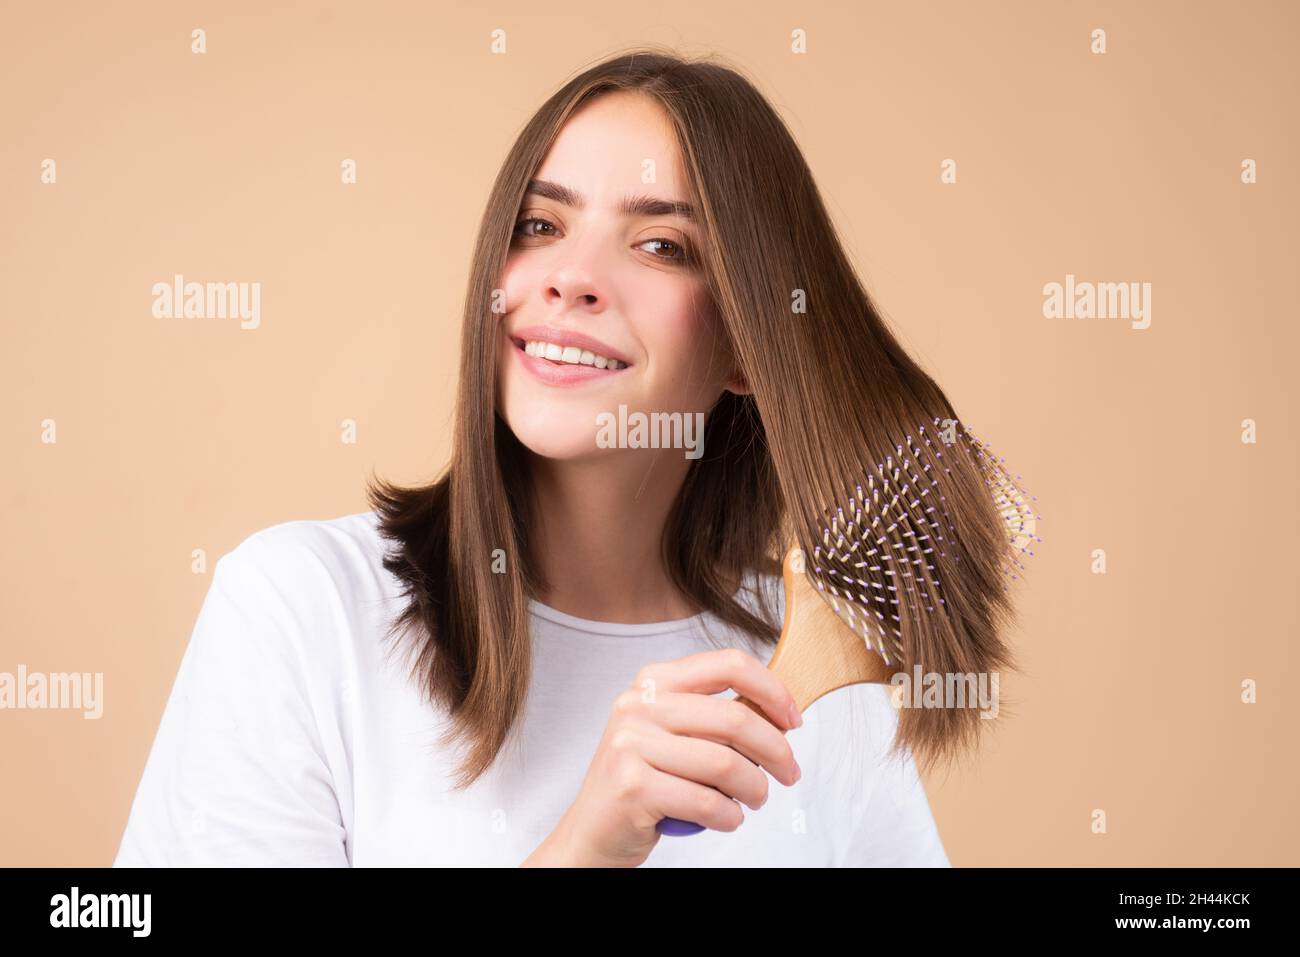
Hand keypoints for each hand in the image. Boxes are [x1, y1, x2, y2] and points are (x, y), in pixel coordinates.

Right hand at [521, 647, 801, 866]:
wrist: (592, 831)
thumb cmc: (644, 781)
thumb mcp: (674, 734)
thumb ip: (716, 716)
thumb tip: (780, 712)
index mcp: (652, 681)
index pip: (728, 664)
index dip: (772, 690)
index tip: (793, 720)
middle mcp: (637, 705)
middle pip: (735, 717)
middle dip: (776, 750)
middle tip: (789, 773)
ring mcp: (630, 744)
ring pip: (725, 763)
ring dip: (755, 788)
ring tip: (755, 800)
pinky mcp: (632, 787)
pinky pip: (706, 801)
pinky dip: (729, 816)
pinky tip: (727, 818)